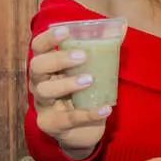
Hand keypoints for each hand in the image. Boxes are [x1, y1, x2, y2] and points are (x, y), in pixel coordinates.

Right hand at [29, 26, 111, 156]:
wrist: (82, 133)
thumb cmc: (83, 96)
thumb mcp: (90, 73)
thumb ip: (102, 52)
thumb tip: (123, 27)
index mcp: (47, 68)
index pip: (38, 48)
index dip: (48, 38)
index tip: (66, 31)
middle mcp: (39, 84)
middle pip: (37, 66)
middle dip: (58, 59)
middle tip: (83, 57)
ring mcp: (43, 105)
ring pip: (46, 91)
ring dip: (68, 83)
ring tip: (90, 80)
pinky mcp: (52, 124)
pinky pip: (69, 118)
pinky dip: (89, 113)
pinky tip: (106, 109)